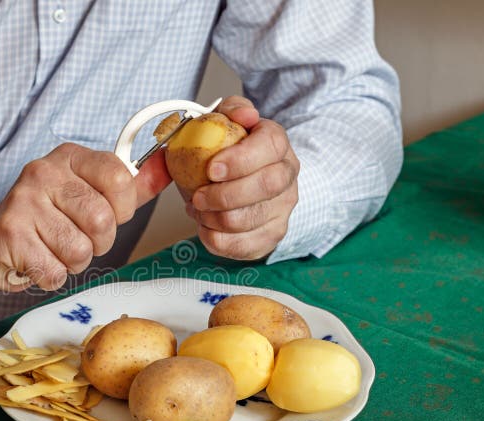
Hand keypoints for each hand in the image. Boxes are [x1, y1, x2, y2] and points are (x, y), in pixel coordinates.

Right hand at [0, 143, 170, 305]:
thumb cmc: (50, 219)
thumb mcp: (92, 194)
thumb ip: (132, 186)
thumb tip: (167, 164)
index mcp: (69, 157)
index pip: (120, 178)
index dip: (122, 209)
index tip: (107, 214)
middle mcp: (43, 172)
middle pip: (102, 220)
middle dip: (97, 242)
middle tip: (75, 237)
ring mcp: (23, 203)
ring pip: (80, 250)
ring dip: (73, 261)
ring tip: (54, 248)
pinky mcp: (10, 236)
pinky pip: (55, 271)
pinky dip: (51, 276)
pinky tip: (37, 260)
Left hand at [186, 96, 298, 259]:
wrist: (247, 180)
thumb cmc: (231, 151)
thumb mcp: (228, 122)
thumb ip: (232, 111)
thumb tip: (244, 115)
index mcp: (277, 144)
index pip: (269, 147)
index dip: (240, 160)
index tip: (211, 169)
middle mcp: (286, 176)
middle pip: (266, 186)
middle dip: (225, 195)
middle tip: (197, 197)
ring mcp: (282, 208)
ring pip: (250, 220)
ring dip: (214, 218)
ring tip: (197, 209)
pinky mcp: (271, 235)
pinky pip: (245, 246)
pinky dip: (216, 240)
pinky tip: (205, 227)